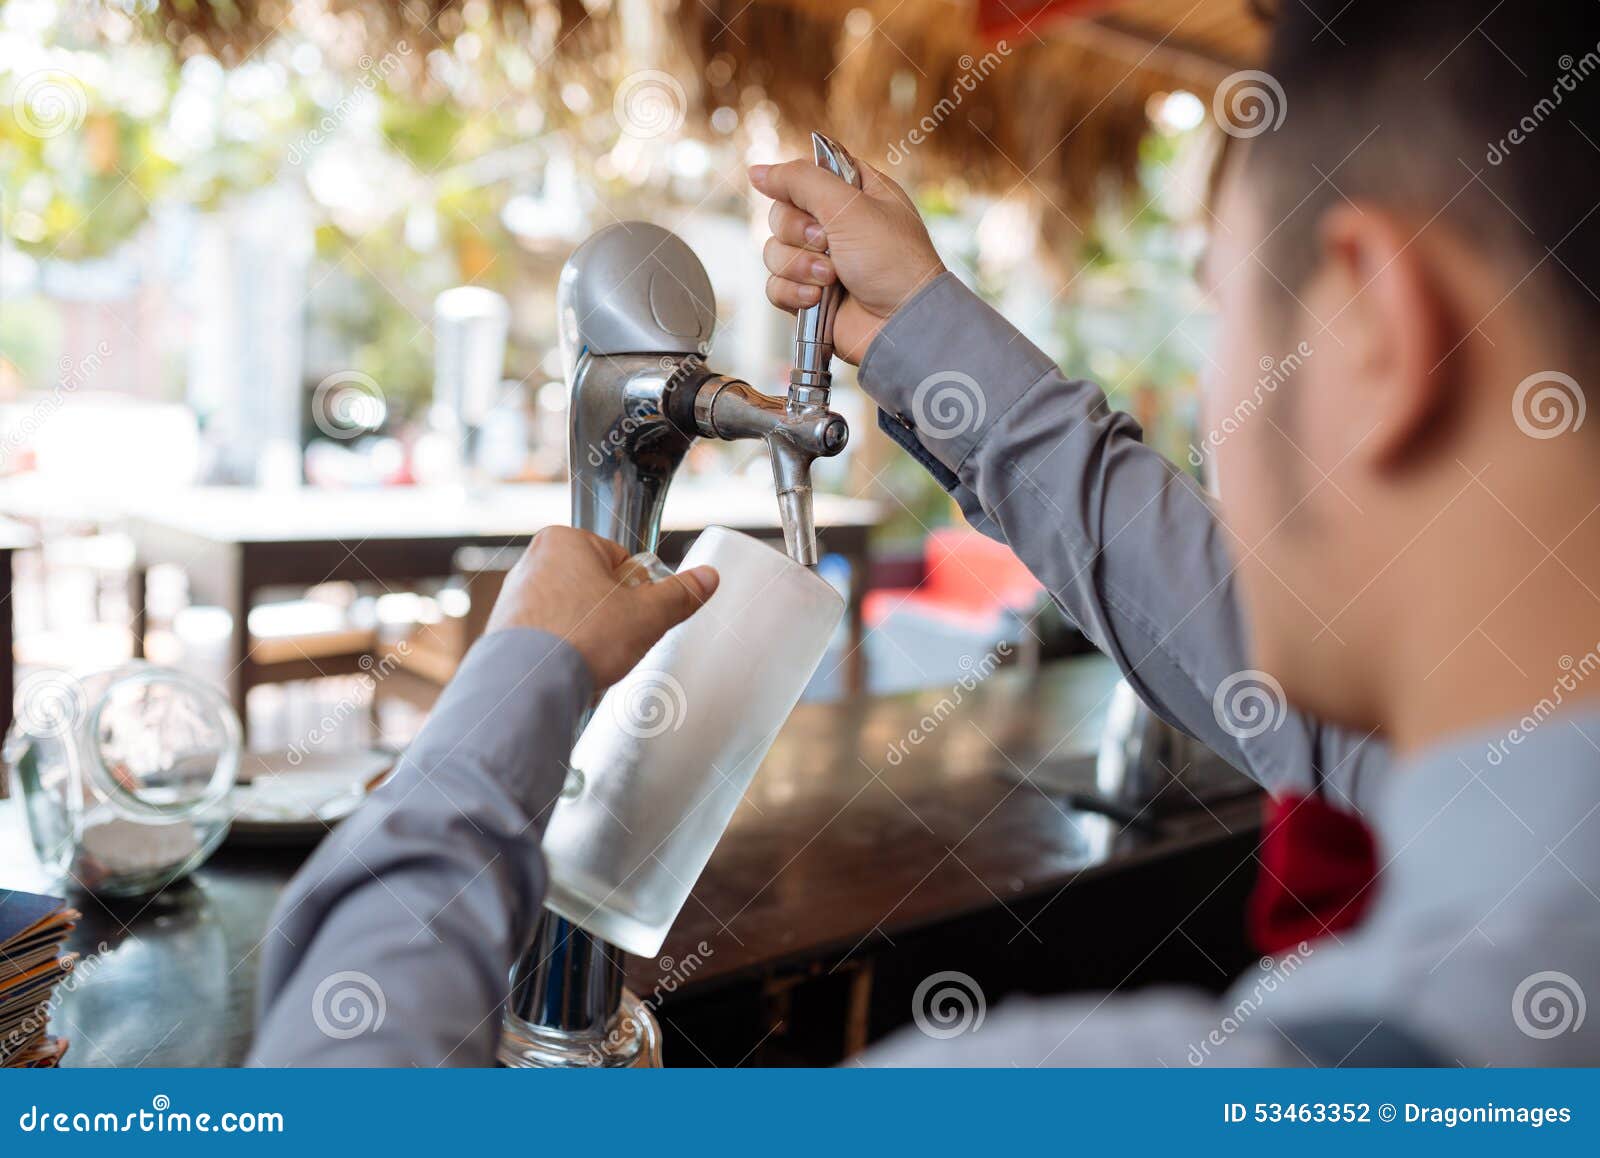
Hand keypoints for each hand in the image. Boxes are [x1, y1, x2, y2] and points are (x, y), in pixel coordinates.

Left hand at [484, 527, 718, 688]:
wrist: (527, 684)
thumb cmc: (580, 639)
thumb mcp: (648, 615)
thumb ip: (680, 594)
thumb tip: (706, 578)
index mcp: (565, 540)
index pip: (622, 560)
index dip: (638, 591)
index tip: (637, 613)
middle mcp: (534, 560)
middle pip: (596, 584)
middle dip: (612, 614)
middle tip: (617, 638)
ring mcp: (516, 595)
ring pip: (573, 611)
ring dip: (589, 632)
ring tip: (593, 655)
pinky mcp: (505, 629)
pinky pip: (550, 634)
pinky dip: (564, 649)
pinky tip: (570, 667)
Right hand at [750, 152, 944, 363]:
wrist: (902, 324)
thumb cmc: (893, 262)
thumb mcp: (849, 207)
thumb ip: (801, 181)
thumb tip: (757, 172)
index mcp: (854, 193)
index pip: (806, 174)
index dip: (798, 186)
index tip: (807, 201)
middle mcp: (836, 225)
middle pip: (782, 213)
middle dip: (799, 232)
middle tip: (827, 243)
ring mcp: (822, 262)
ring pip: (775, 251)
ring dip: (799, 265)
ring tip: (831, 278)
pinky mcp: (810, 295)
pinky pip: (776, 286)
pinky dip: (793, 292)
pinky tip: (817, 299)